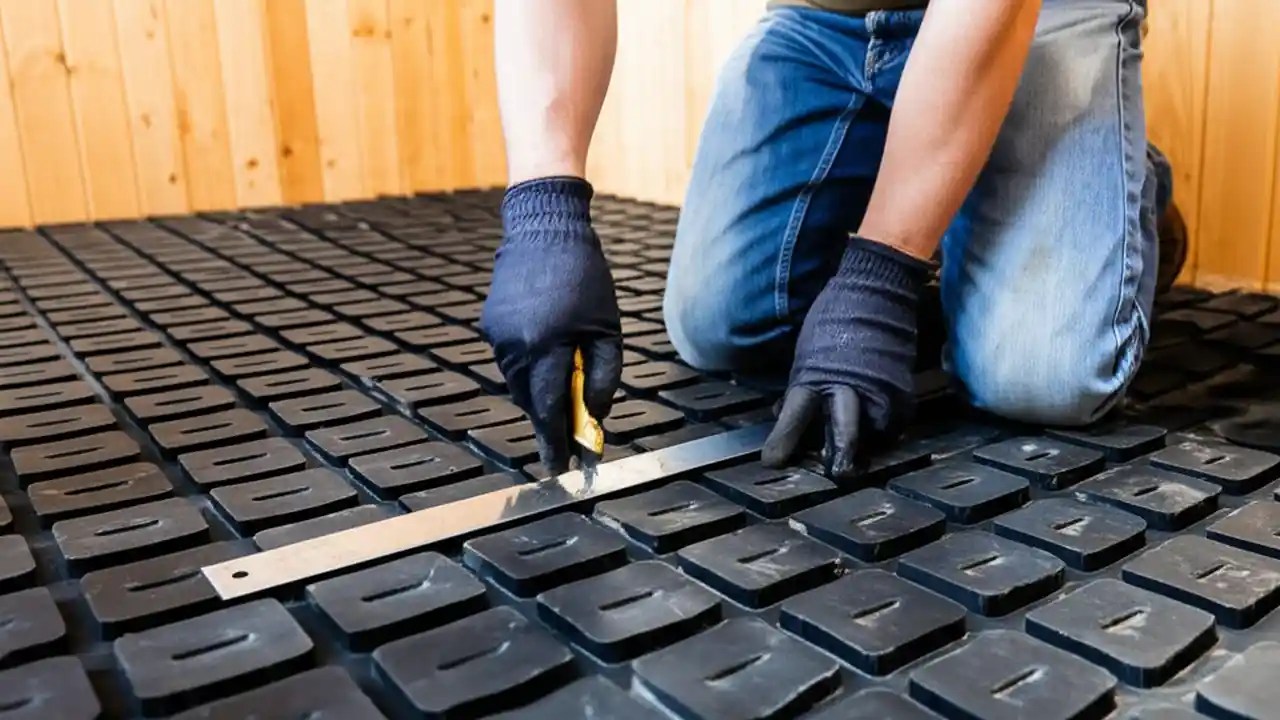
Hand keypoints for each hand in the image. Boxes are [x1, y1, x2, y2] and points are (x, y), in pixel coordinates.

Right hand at [480, 177, 622, 472]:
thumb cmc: (585, 277)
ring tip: (563, 386)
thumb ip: (602, 376)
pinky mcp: (490, 324)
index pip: (547, 410)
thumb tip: (594, 417)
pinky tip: (547, 353)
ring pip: (517, 383)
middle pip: (529, 401)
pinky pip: (510, 360)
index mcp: (546, 346)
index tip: (560, 470)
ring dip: (538, 393)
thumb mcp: (607, 329)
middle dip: (549, 419)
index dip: (554, 443)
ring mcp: (497, 335)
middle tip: (570, 434)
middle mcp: (514, 346)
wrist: (544, 228)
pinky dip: (528, 368)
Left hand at [761, 236, 933, 477]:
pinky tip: (876, 432)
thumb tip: (782, 415)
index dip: (783, 439)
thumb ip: (801, 387)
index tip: (771, 462)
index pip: (796, 414)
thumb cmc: (836, 320)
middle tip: (837, 475)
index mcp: (816, 375)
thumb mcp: (807, 354)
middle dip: (840, 453)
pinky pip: (894, 423)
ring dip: (865, 445)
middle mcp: (849, 385)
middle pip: (844, 429)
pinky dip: (883, 430)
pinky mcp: (903, 390)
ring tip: (858, 456)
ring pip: (874, 433)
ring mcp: (880, 388)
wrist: (876, 291)